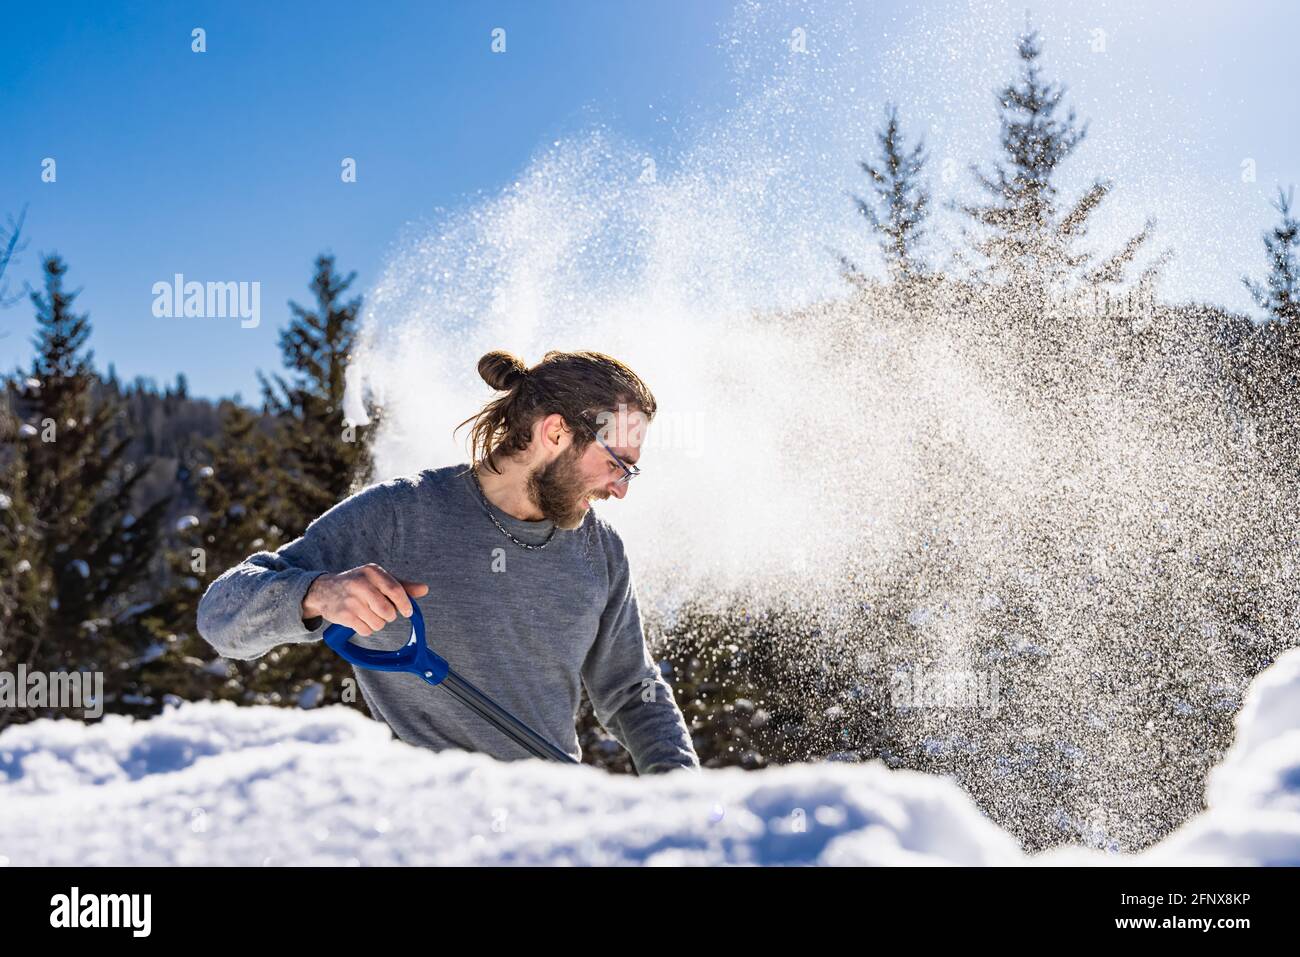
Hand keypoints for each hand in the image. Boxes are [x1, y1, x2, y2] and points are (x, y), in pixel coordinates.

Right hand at [302, 564, 428, 635]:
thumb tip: (424, 589)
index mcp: (372, 571)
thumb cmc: (358, 584)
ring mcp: (351, 600)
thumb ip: (401, 585)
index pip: (395, 590)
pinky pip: (366, 630)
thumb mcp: (378, 579)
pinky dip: (366, 628)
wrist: (323, 590)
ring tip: (366, 613)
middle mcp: (361, 584)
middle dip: (388, 615)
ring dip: (376, 623)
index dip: (404, 604)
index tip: (407, 612)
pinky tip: (358, 618)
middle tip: (380, 610)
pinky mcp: (344, 615)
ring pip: (378, 623)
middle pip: (388, 611)